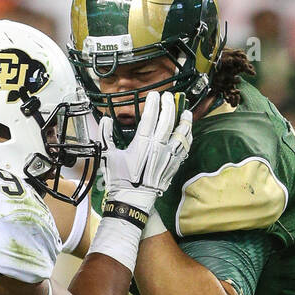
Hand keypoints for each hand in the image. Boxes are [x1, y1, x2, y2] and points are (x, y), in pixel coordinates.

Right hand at [100, 90, 192, 220]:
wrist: (132, 200)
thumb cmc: (120, 179)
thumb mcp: (108, 156)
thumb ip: (106, 136)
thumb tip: (106, 120)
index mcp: (141, 143)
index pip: (150, 117)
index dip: (153, 103)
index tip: (154, 95)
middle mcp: (157, 147)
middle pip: (167, 121)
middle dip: (169, 106)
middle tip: (168, 97)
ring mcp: (168, 157)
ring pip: (180, 134)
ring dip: (184, 120)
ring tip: (186, 111)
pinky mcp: (173, 166)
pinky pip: (184, 149)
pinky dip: (187, 138)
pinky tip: (188, 131)